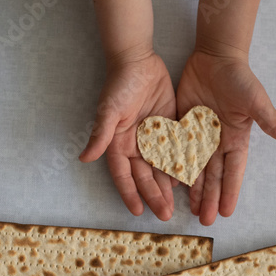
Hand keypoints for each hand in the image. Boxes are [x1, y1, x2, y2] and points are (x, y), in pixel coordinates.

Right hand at [79, 52, 177, 220]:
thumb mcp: (109, 110)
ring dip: (168, 187)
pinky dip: (182, 166)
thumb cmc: (119, 85)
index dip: (130, 194)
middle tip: (165, 214)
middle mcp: (136, 147)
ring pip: (162, 169)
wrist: (138, 61)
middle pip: (145, 178)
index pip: (124, 176)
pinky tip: (190, 181)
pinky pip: (176, 153)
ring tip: (177, 205)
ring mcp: (153, 140)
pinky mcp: (169, 130)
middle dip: (155, 196)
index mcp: (119, 145)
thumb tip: (84, 158)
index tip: (138, 211)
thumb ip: (100, 135)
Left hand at [175, 50, 275, 224]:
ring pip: (196, 169)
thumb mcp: (256, 101)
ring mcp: (199, 136)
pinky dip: (175, 168)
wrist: (216, 57)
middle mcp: (218, 142)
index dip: (230, 192)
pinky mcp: (183, 127)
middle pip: (213, 177)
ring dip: (194, 190)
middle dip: (210, 199)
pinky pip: (178, 152)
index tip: (226, 213)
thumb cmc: (239, 78)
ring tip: (190, 211)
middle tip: (205, 221)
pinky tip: (171, 185)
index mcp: (236, 139)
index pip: (233, 172)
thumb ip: (272, 122)